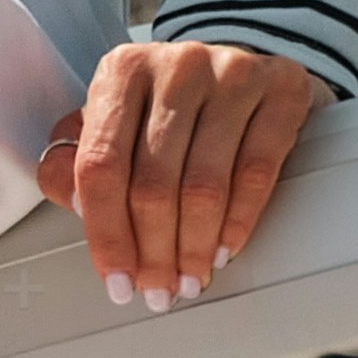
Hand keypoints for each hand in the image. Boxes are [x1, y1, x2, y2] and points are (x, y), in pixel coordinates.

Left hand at [38, 36, 326, 306]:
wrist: (240, 66)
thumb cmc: (166, 107)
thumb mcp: (115, 122)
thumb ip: (77, 162)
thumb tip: (76, 204)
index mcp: (122, 71)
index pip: (101, 164)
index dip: (105, 232)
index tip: (115, 280)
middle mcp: (176, 66)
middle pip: (153, 182)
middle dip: (153, 252)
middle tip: (157, 291)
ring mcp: (233, 73)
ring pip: (205, 185)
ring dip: (194, 247)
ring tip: (190, 280)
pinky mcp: (281, 89)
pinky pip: (257, 172)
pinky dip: (238, 223)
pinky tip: (224, 250)